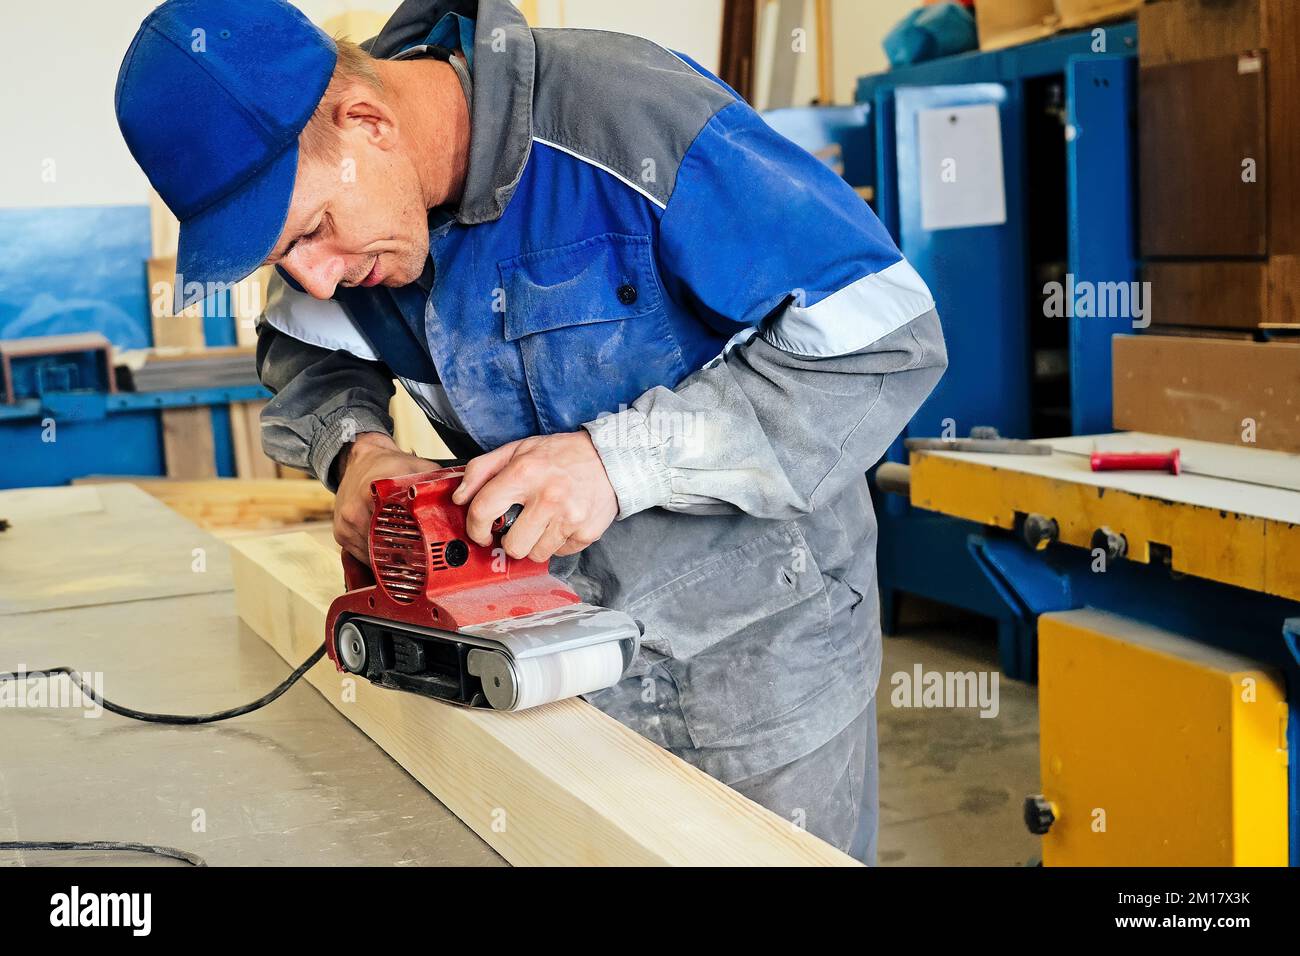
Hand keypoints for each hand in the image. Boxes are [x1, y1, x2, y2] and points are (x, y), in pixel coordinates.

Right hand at [333, 432, 438, 562]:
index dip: (412, 546)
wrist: (359, 460)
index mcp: (370, 494)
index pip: (393, 530)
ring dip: (390, 561)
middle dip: (404, 558)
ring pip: (371, 556)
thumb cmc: (389, 464)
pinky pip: (362, 555)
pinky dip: (378, 558)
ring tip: (410, 564)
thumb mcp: (416, 467)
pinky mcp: (341, 534)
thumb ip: (435, 483)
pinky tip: (392, 557)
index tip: (427, 557)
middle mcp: (353, 511)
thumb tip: (460, 500)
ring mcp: (344, 525)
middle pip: (382, 548)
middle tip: (424, 567)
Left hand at [452, 431, 617, 561]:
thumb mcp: (518, 449)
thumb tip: (458, 496)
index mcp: (525, 473)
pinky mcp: (587, 533)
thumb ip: (482, 469)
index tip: (481, 532)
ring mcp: (570, 518)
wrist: (610, 458)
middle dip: (511, 540)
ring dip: (535, 543)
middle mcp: (548, 497)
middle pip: (513, 545)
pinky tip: (563, 523)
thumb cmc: (561, 455)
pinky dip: (557, 543)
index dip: (475, 527)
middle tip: (519, 526)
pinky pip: (559, 553)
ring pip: (536, 555)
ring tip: (544, 522)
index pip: (484, 510)